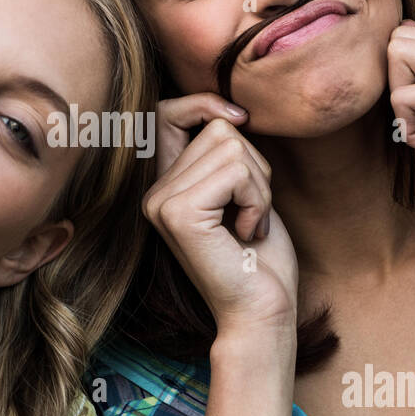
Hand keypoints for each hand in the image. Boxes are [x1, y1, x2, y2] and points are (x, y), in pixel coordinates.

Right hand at [144, 93, 298, 339]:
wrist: (261, 312)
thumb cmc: (259, 258)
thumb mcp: (243, 192)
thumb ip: (225, 153)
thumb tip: (231, 110)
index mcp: (163, 186)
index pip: (168, 112)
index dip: (205, 104)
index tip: (241, 118)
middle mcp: (153, 193)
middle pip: (217, 129)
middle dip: (254, 167)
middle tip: (250, 213)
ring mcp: (160, 203)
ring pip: (231, 147)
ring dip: (259, 186)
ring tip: (248, 224)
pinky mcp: (179, 214)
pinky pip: (237, 172)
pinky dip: (257, 200)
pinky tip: (246, 233)